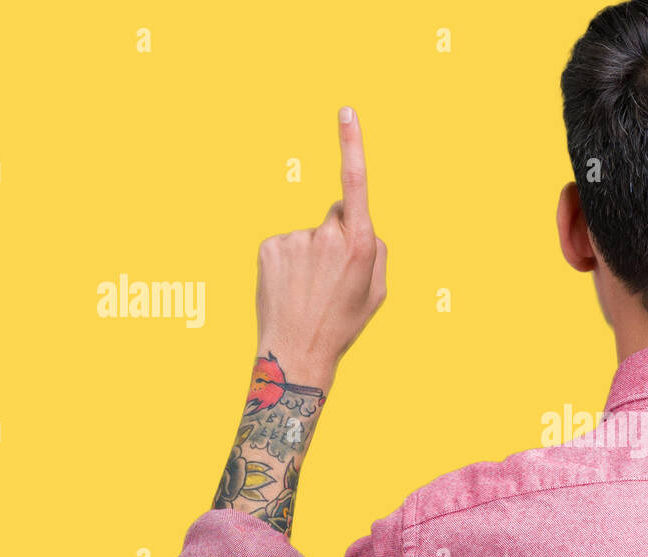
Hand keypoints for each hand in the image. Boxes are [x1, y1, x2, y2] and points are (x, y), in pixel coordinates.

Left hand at [254, 106, 386, 386]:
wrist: (296, 353)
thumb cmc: (342, 323)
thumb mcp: (377, 292)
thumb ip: (378, 250)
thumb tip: (363, 224)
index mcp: (359, 244)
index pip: (355, 183)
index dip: (351, 144)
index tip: (345, 111)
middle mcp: (327, 236)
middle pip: (336, 217)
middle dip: (338, 238)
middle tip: (332, 282)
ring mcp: (295, 240)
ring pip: (310, 234)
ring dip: (311, 256)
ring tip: (309, 291)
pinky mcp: (269, 247)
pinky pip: (286, 244)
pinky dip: (288, 262)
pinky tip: (290, 288)